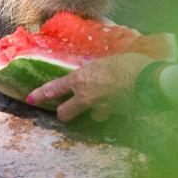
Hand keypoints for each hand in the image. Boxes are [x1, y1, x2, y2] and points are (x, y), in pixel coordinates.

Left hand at [27, 53, 155, 122]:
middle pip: (65, 113)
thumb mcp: (106, 61)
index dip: (41, 95)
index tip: (31, 99)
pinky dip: (113, 109)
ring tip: (106, 103)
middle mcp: (85, 96)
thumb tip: (91, 68)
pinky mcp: (114, 114)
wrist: (146, 80)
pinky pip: (110, 113)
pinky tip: (121, 102)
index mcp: (80, 79)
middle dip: (64, 113)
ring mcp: (100, 108)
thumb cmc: (127, 64)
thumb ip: (95, 68)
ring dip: (96, 111)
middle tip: (67, 112)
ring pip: (92, 115)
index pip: (54, 89)